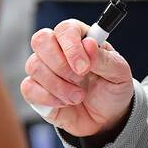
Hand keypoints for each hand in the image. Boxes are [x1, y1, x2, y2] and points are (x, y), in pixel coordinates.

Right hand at [21, 19, 133, 137]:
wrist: (106, 118)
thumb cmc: (112, 89)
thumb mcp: (119, 73)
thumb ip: (105, 59)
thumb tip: (88, 44)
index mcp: (80, 38)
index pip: (65, 29)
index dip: (72, 47)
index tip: (85, 67)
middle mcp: (58, 49)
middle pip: (41, 40)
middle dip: (61, 65)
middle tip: (80, 80)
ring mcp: (45, 69)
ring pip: (34, 66)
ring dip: (59, 86)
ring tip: (78, 96)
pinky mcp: (35, 90)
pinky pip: (28, 88)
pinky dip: (48, 99)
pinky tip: (64, 103)